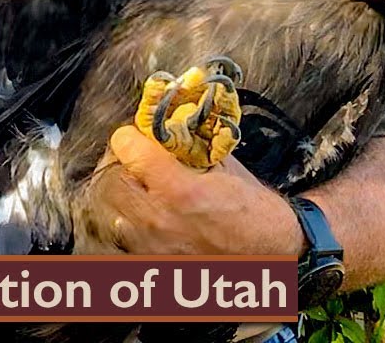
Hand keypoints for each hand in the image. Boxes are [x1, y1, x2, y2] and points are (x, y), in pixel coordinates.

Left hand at [91, 126, 305, 256]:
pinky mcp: (152, 263)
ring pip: (111, 209)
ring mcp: (152, 246)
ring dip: (121, 193)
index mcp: (179, 190)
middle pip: (112, 179)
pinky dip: (126, 221)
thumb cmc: (252, 208)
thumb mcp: (223, 165)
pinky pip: (122, 236)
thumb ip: (188, 144)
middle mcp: (159, 220)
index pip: (127, 149)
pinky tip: (142, 214)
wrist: (273, 253)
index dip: (129, 137)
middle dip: (121, 163)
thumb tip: (162, 122)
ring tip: (138, 186)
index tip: (134, 135)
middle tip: (133, 158)